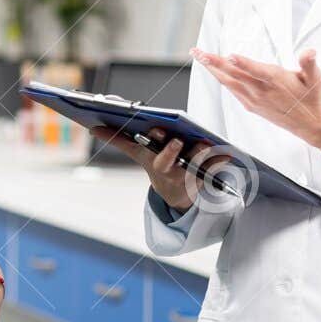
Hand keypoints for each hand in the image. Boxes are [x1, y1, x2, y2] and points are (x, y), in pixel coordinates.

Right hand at [92, 126, 224, 213]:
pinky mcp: (205, 177)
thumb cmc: (158, 164)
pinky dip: (221, 161)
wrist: (176, 193)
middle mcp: (169, 168)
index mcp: (153, 160)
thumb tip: (93, 128)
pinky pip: (215, 169)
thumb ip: (118, 139)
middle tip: (178, 139)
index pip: (150, 150)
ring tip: (206, 143)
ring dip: (200, 154)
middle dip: (173, 150)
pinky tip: (228, 153)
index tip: (156, 129)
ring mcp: (187, 173)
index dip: (154, 140)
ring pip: (194, 163)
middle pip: (170, 159)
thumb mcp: (139, 153)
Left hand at [192, 46, 320, 158]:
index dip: (243, 63)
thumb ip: (309, 64)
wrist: (311, 124)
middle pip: (235, 74)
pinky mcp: (251, 106)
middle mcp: (261, 91)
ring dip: (213, 69)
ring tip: (200, 58)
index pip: (256, 71)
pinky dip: (222, 80)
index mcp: (275, 81)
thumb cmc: (312, 99)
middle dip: (215, 62)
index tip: (229, 56)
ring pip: (229, 82)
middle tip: (199, 52)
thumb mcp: (316, 79)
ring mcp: (254, 99)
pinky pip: (233, 90)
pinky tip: (215, 73)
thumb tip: (309, 53)